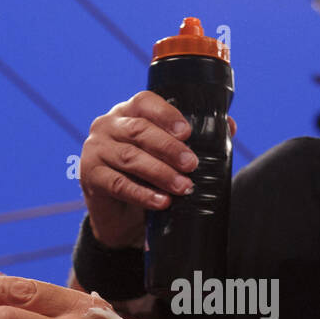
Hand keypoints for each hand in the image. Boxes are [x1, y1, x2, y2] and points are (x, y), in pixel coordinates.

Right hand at [80, 91, 235, 247]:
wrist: (120, 216)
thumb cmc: (146, 177)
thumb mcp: (167, 156)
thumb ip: (192, 140)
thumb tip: (229, 126)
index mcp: (128, 112)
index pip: (145, 102)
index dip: (167, 114)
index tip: (187, 132)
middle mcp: (108, 125)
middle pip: (139, 130)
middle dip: (169, 148)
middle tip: (192, 164)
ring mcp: (96, 149)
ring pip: (131, 158)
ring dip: (161, 173)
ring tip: (184, 187)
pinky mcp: (90, 176)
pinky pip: (118, 184)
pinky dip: (143, 194)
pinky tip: (162, 202)